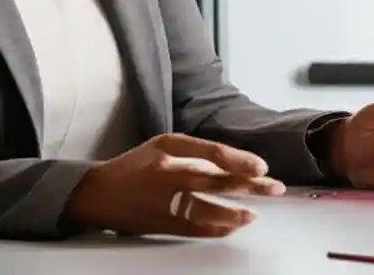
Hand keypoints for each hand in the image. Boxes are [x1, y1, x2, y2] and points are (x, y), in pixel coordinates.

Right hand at [64, 133, 285, 237]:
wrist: (98, 194)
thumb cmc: (136, 165)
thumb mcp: (164, 145)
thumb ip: (196, 151)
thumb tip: (234, 161)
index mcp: (168, 149)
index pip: (211, 153)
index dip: (239, 160)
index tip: (261, 167)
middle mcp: (167, 175)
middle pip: (215, 181)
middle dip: (249, 186)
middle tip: (275, 188)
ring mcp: (163, 202)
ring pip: (207, 209)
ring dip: (235, 213)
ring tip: (255, 214)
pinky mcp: (161, 224)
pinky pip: (195, 228)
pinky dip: (217, 228)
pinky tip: (234, 226)